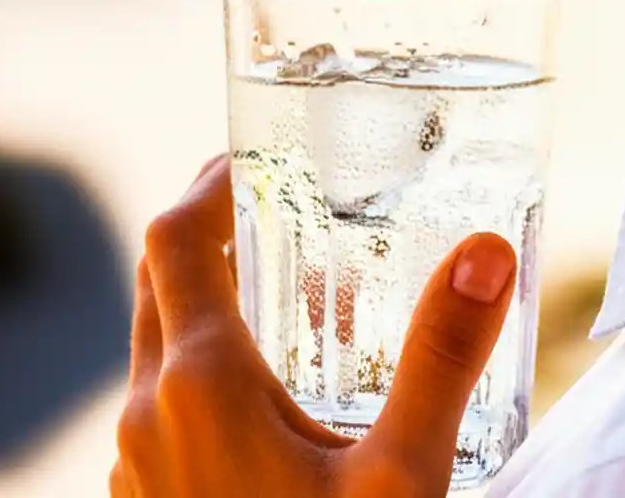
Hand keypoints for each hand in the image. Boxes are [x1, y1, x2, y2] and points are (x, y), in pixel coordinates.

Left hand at [110, 157, 516, 496]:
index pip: (177, 243)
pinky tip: (269, 399)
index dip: (208, 185)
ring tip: (281, 297)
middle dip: (205, 234)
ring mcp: (139, 463)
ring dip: (201, 301)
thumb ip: (443, 359)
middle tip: (270, 212)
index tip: (249, 159)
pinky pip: (160, 402)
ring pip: (153, 345)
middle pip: (157, 283)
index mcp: (201, 386)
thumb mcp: (403, 477)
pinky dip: (198, 364)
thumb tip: (485, 252)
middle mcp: (151, 413)